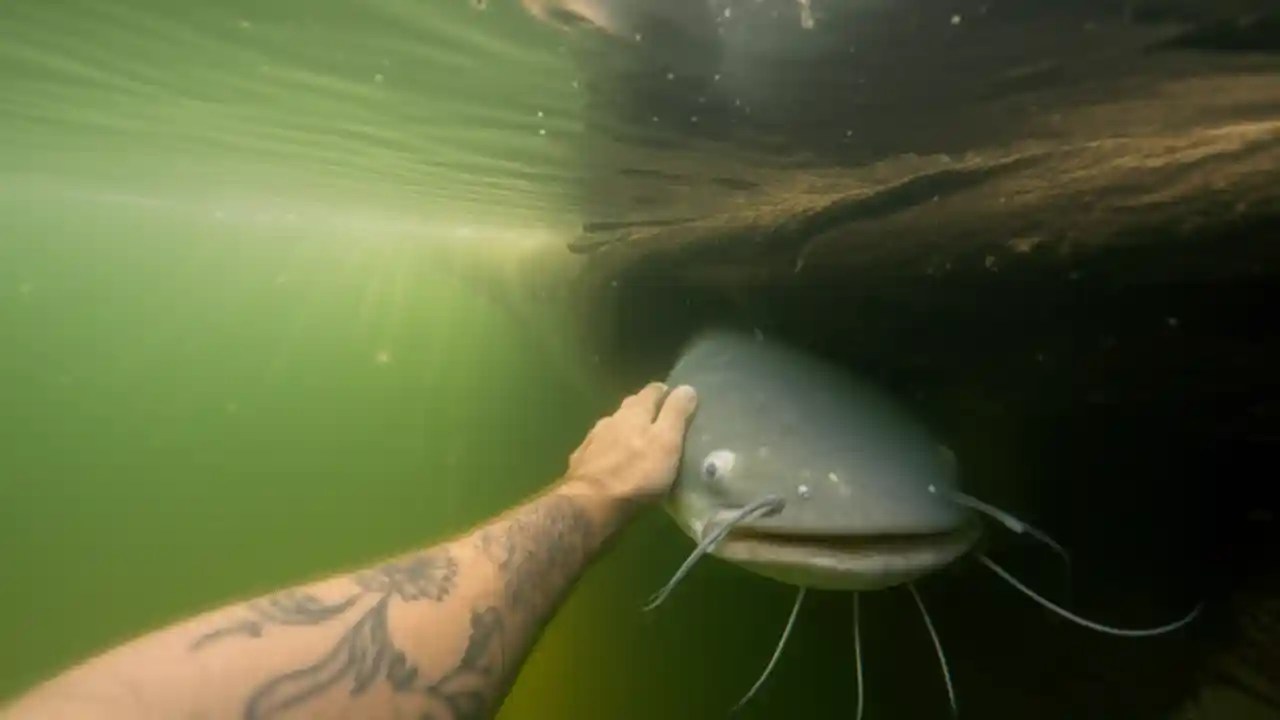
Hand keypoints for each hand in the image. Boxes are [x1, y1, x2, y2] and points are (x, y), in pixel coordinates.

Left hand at [565, 382, 698, 504]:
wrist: (590, 503)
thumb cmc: (636, 473)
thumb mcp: (667, 443)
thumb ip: (676, 414)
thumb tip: (687, 387)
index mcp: (635, 411)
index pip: (653, 390)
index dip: (667, 393)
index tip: (678, 401)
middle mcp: (612, 418)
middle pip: (632, 406)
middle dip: (647, 409)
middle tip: (662, 423)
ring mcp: (593, 438)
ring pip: (614, 425)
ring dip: (627, 429)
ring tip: (639, 443)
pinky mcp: (582, 458)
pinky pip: (600, 446)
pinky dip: (610, 448)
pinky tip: (613, 460)